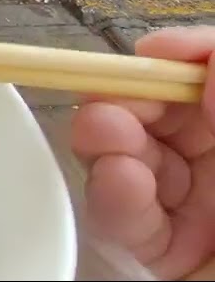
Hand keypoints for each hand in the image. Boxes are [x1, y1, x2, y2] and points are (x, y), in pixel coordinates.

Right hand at [72, 26, 214, 279]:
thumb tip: (214, 68)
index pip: (213, 80)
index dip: (191, 57)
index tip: (161, 54)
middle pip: (169, 112)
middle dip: (135, 98)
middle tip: (114, 98)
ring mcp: (197, 213)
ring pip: (137, 157)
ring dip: (111, 143)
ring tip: (105, 139)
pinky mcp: (161, 254)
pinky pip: (127, 218)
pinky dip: (114, 197)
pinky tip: (118, 183)